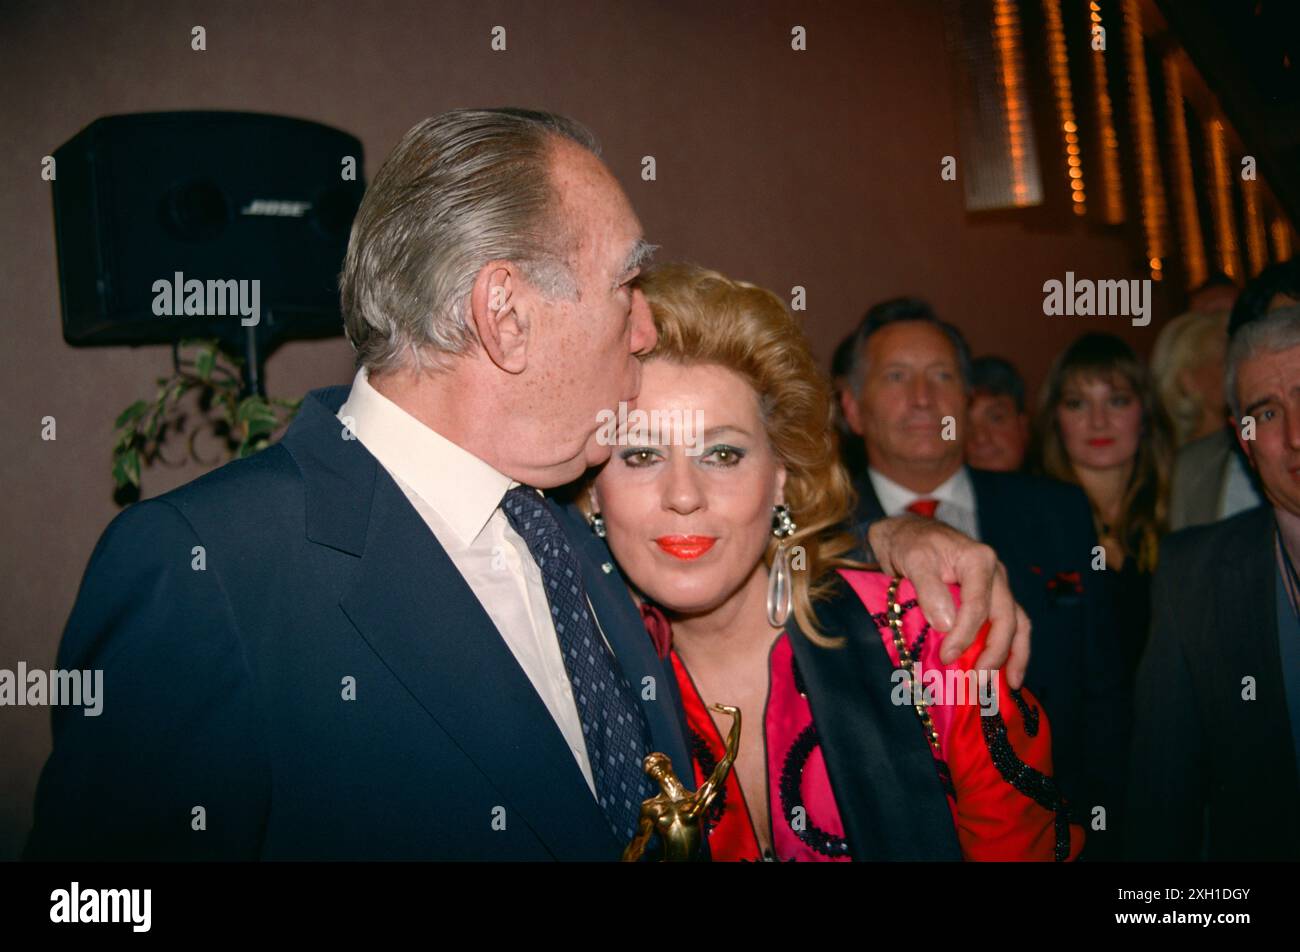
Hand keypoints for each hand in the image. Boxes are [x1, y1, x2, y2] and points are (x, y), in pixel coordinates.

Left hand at [867, 514, 1029, 688]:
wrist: (906, 533)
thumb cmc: (909, 543)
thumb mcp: (913, 559)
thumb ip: (929, 588)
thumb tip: (946, 624)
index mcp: (979, 561)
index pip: (979, 606)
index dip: (965, 636)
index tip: (947, 658)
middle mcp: (995, 574)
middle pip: (1006, 618)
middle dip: (995, 654)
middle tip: (978, 682)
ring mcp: (996, 586)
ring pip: (1017, 623)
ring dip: (1013, 655)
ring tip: (1009, 685)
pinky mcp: (991, 598)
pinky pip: (1010, 625)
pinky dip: (1011, 649)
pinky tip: (1007, 673)